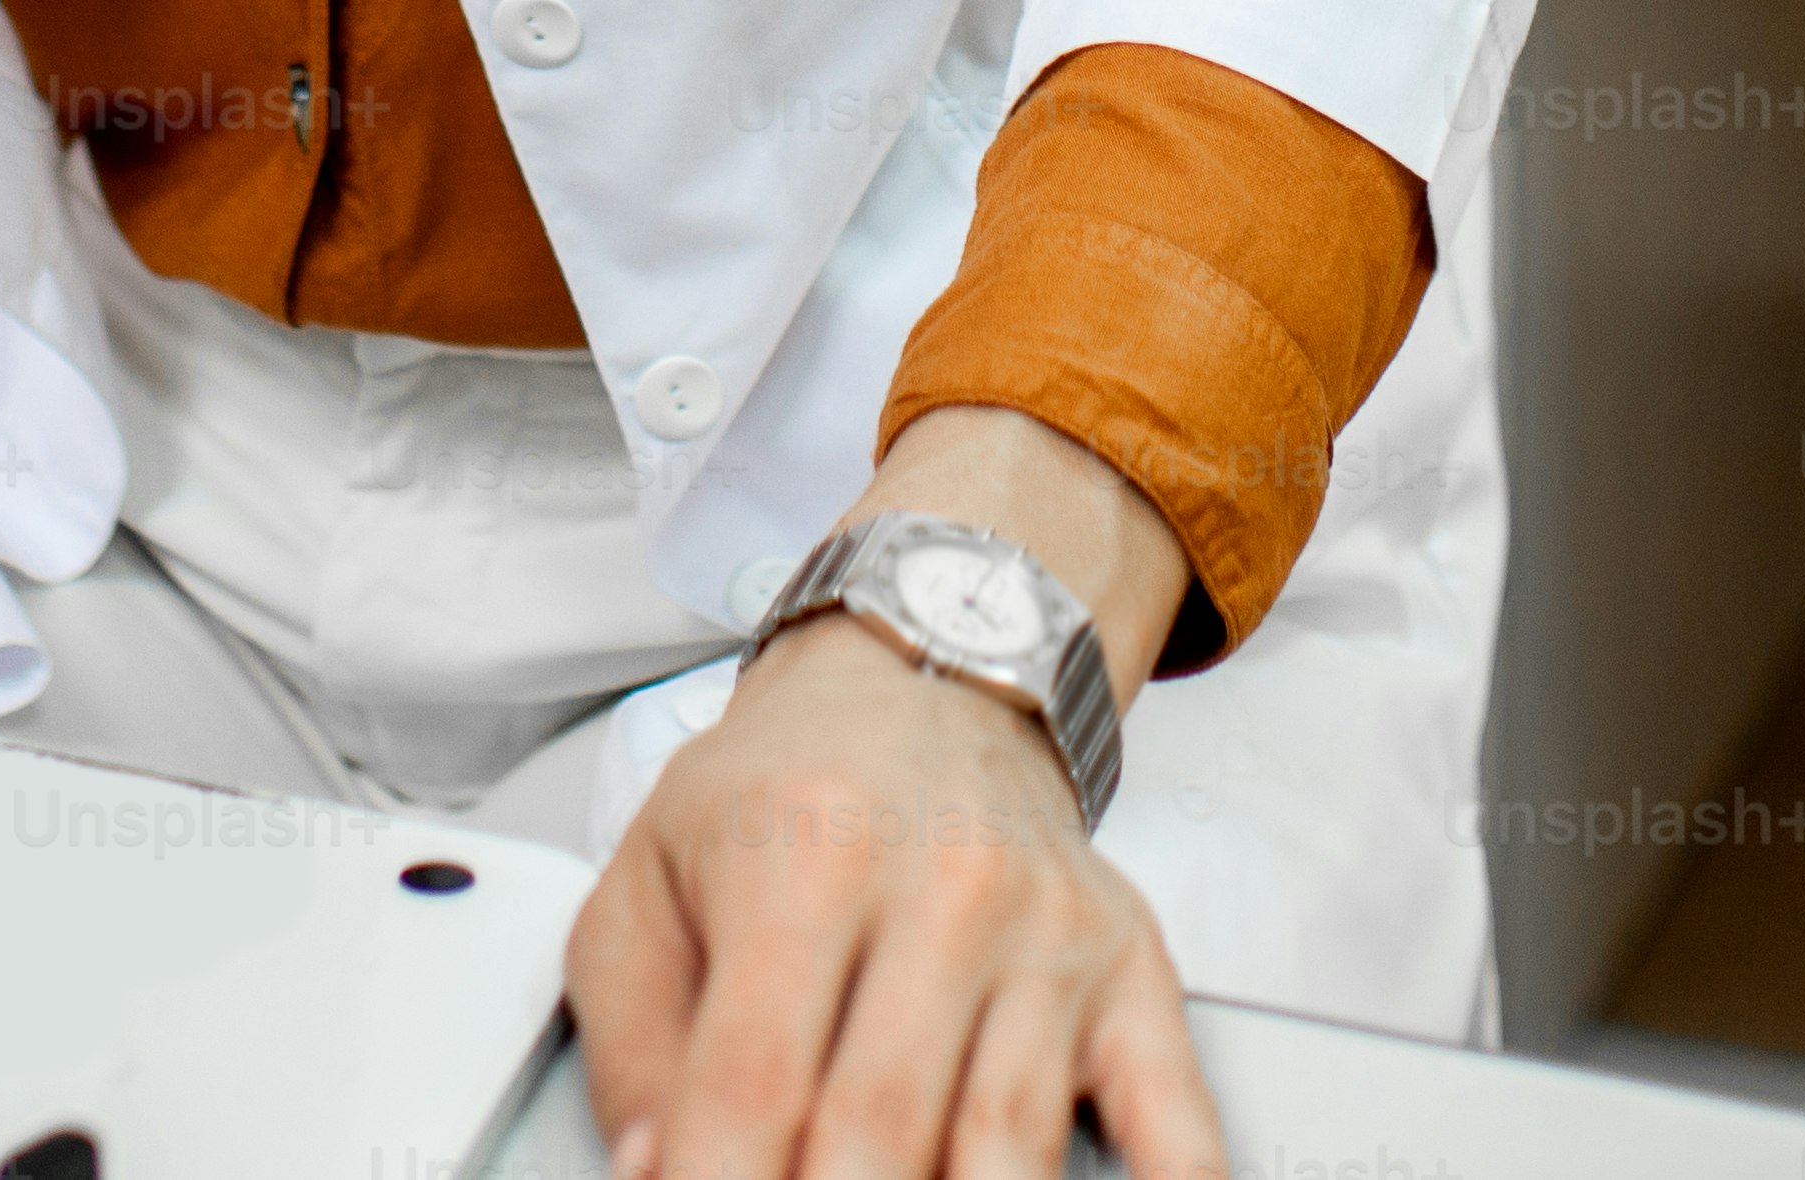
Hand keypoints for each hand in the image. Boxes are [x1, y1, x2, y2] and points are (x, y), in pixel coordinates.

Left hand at [564, 417, 1221, 1179]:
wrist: (927, 676)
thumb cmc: (783, 795)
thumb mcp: (649, 880)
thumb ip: (632, 1043)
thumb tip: (651, 1174)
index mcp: (803, 859)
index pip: (753, 1081)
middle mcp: (941, 890)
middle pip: (882, 1128)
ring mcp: (1048, 937)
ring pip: (1008, 1143)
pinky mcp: (1131, 975)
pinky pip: (1172, 1114)